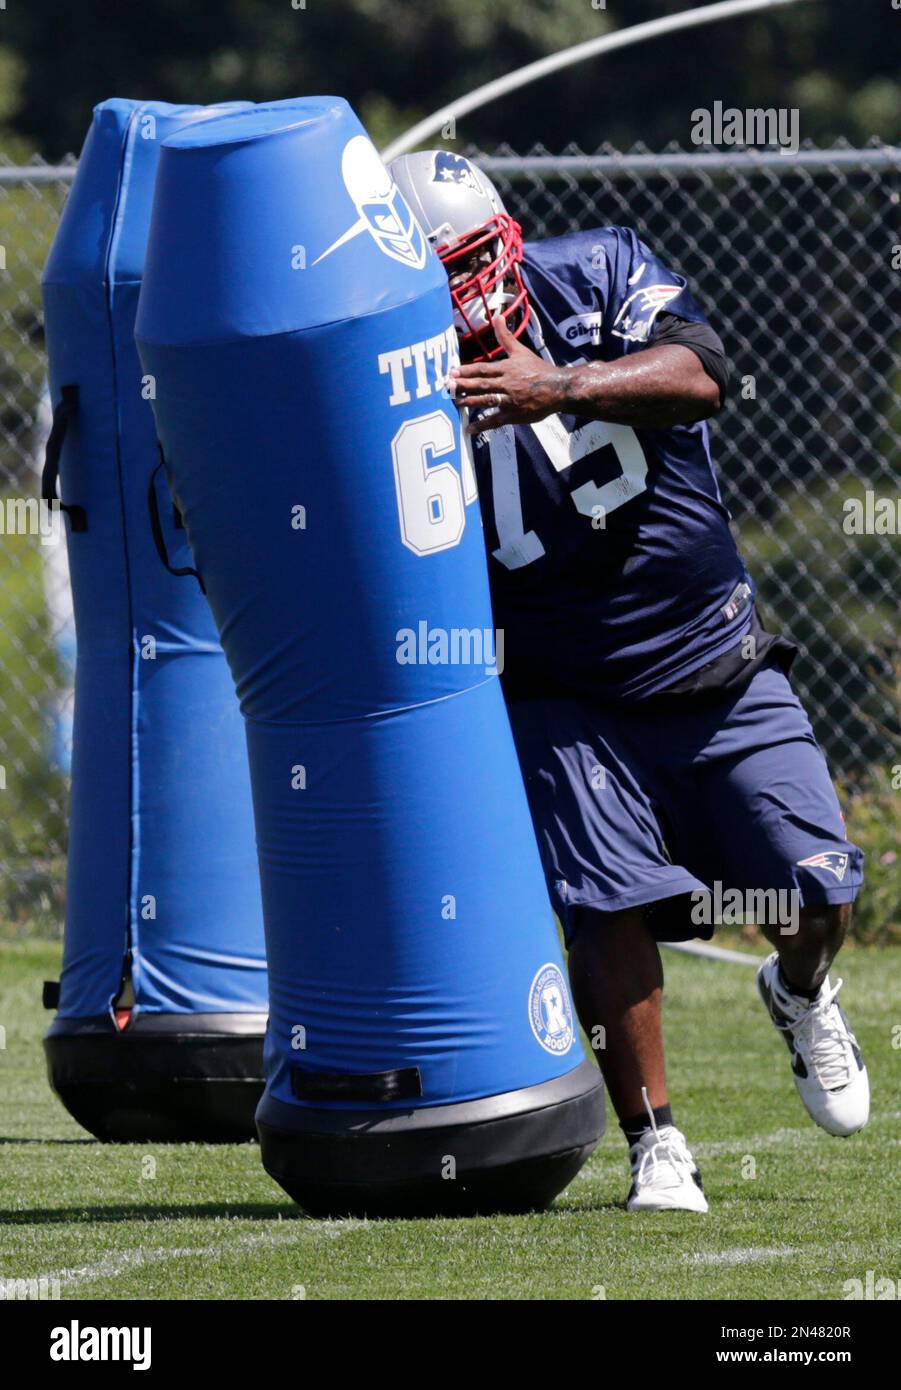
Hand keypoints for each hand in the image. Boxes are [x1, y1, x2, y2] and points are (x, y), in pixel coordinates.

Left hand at [448, 316, 567, 432]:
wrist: (558, 389)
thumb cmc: (538, 370)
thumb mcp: (521, 351)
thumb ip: (505, 337)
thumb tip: (497, 317)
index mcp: (507, 368)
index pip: (483, 369)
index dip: (467, 370)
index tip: (451, 372)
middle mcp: (507, 384)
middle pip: (482, 384)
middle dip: (464, 385)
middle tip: (447, 387)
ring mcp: (510, 400)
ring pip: (486, 401)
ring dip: (469, 402)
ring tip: (454, 403)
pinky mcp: (514, 415)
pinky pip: (496, 420)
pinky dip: (482, 425)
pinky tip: (469, 428)